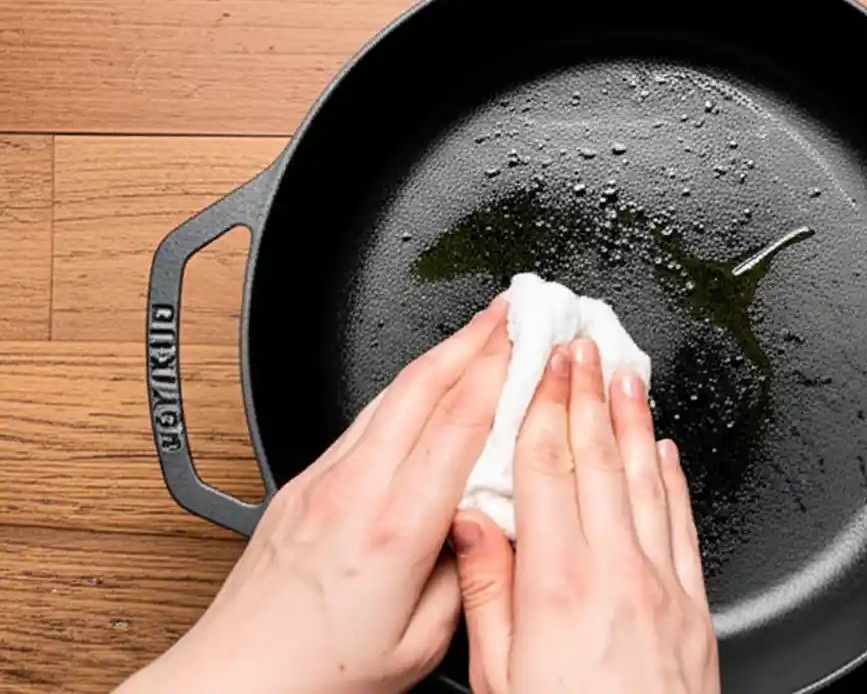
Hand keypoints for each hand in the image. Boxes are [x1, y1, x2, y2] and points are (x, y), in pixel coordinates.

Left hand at [118, 300, 511, 693]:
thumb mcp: (422, 644)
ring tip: (479, 330)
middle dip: (474, 337)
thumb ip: (467, 574)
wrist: (236, 680)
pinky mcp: (303, 482)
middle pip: (421, 387)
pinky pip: (364, 415)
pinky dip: (406, 385)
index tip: (532, 338)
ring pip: (389, 393)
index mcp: (392, 531)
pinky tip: (426, 382)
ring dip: (440, 353)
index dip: (500, 370)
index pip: (456, 425)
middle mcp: (354, 491)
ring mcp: (322, 479)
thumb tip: (491, 524)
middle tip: (515, 306)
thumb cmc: (321, 674)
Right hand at [453, 339, 719, 693]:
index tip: (546, 365)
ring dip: (634, 420)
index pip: (549, 471)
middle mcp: (615, 572)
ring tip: (627, 372)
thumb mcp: (502, 676)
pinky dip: (672, 479)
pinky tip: (664, 449)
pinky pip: (683, 523)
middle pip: (599, 460)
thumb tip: (470, 526)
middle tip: (584, 344)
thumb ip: (486, 592)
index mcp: (557, 584)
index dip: (547, 408)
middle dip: (589, 394)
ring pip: (646, 480)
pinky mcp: (693, 605)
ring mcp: (662, 584)